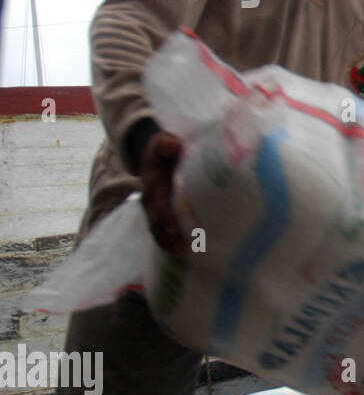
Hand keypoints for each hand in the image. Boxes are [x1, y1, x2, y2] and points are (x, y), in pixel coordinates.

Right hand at [139, 130, 185, 254]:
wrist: (155, 153)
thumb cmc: (166, 148)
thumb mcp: (164, 141)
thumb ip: (166, 143)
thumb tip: (171, 145)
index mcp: (153, 181)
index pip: (158, 201)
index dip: (164, 215)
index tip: (174, 229)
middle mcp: (150, 197)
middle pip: (155, 220)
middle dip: (167, 235)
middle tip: (182, 248)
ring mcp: (152, 207)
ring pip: (156, 228)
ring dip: (167, 242)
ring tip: (183, 253)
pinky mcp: (158, 213)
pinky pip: (160, 230)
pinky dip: (168, 242)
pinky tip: (182, 252)